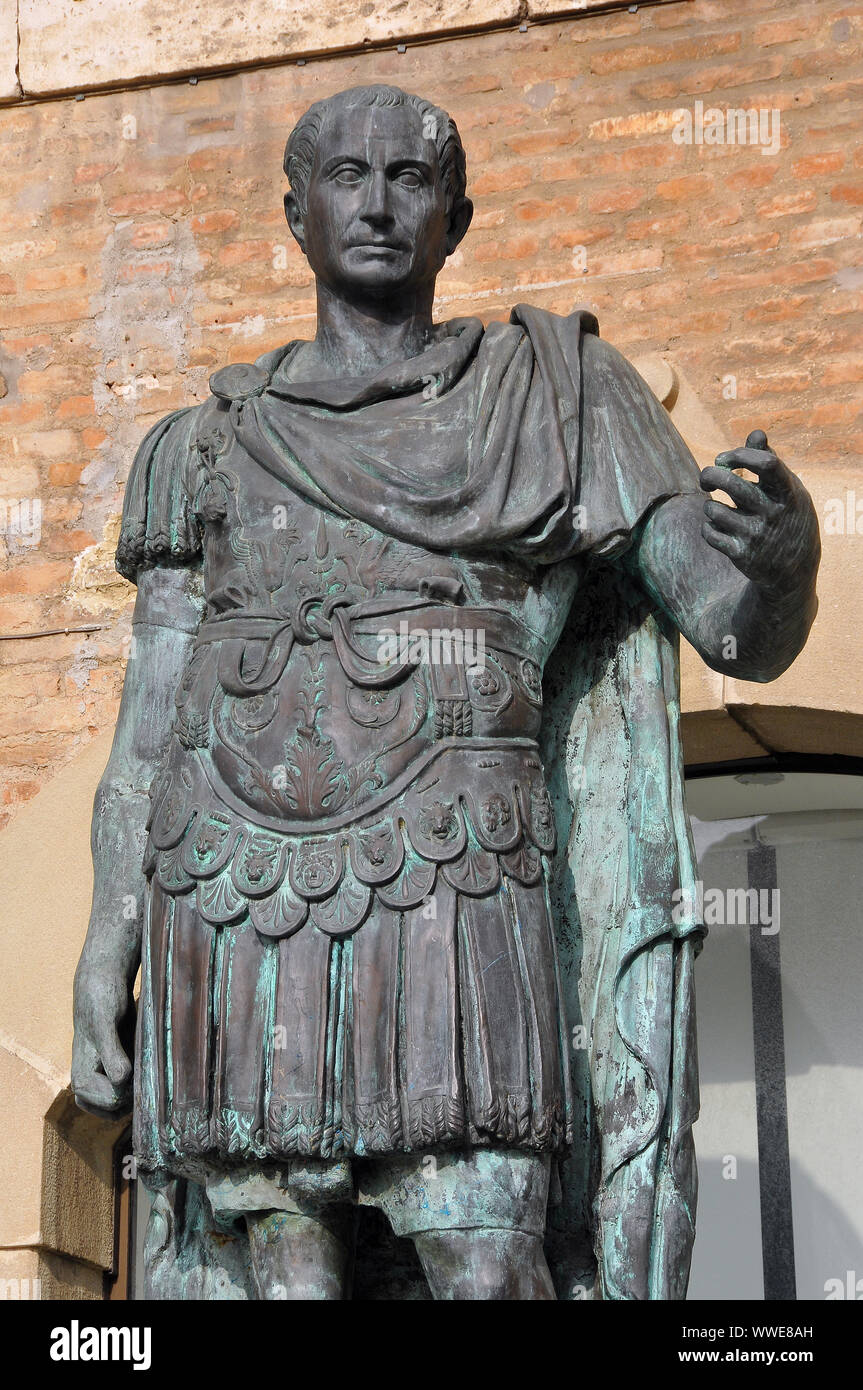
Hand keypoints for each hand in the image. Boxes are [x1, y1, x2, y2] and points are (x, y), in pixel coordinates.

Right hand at [71, 958, 134, 1117]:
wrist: (101, 983)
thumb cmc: (101, 1002)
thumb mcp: (105, 1026)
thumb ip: (112, 1054)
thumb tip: (121, 1081)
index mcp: (82, 1081)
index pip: (114, 1104)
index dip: (131, 1089)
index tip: (141, 1064)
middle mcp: (87, 1087)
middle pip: (118, 1110)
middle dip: (134, 1094)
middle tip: (146, 1064)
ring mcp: (100, 1081)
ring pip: (124, 1104)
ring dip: (137, 1090)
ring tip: (145, 1062)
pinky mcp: (111, 1072)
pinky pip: (128, 1091)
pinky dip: (138, 1083)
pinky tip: (145, 1060)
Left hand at [699, 430, 819, 594]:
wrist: (795, 569)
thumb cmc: (788, 517)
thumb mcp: (788, 491)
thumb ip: (771, 462)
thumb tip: (756, 434)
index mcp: (787, 492)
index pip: (766, 463)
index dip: (740, 454)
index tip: (725, 459)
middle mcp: (773, 513)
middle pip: (730, 483)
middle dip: (710, 474)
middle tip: (707, 477)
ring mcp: (756, 535)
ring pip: (714, 509)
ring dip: (710, 505)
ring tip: (716, 508)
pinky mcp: (741, 554)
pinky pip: (709, 533)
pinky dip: (708, 527)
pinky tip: (717, 526)